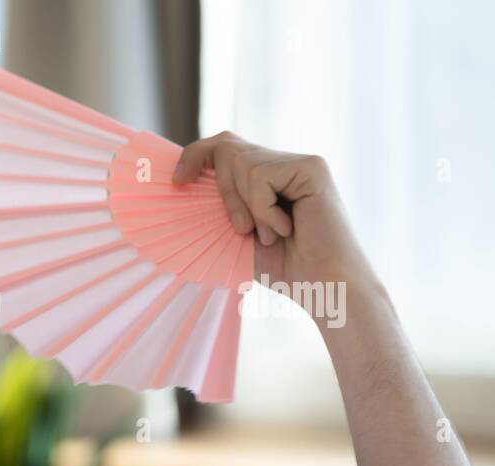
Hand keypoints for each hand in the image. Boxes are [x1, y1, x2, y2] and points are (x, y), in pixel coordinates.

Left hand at [172, 131, 378, 294]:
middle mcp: (283, 163)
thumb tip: (179, 183)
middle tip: (241, 229)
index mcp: (266, 176)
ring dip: (247, 207)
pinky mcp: (312, 168)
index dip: (195, 155)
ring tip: (271, 234)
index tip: (177, 182)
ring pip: (241, 163)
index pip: (223, 146)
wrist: (321, 286)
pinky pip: (261, 176)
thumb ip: (218, 206)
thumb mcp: (237, 234)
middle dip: (222, 190)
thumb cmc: (282, 267)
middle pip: (227, 147)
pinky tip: (286, 228)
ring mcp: (300, 163)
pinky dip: (263, 209)